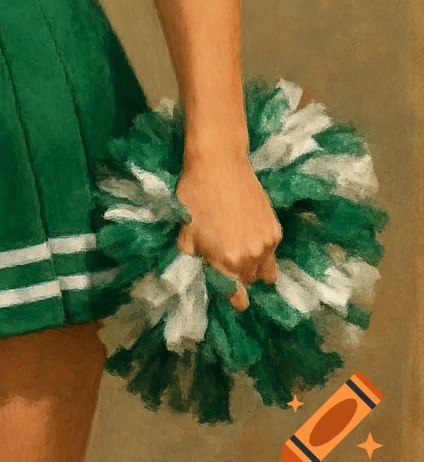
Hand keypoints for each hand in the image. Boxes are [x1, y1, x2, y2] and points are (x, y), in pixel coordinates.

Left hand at [175, 152, 281, 310]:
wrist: (219, 163)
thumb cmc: (194, 195)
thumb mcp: (185, 232)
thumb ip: (194, 259)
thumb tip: (201, 273)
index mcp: (226, 262)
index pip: (238, 298)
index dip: (232, 296)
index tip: (228, 290)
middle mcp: (250, 258)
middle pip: (249, 281)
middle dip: (239, 275)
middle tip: (227, 258)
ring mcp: (267, 244)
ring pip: (266, 269)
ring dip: (255, 265)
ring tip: (242, 248)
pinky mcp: (276, 229)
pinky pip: (272, 251)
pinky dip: (263, 247)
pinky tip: (248, 230)